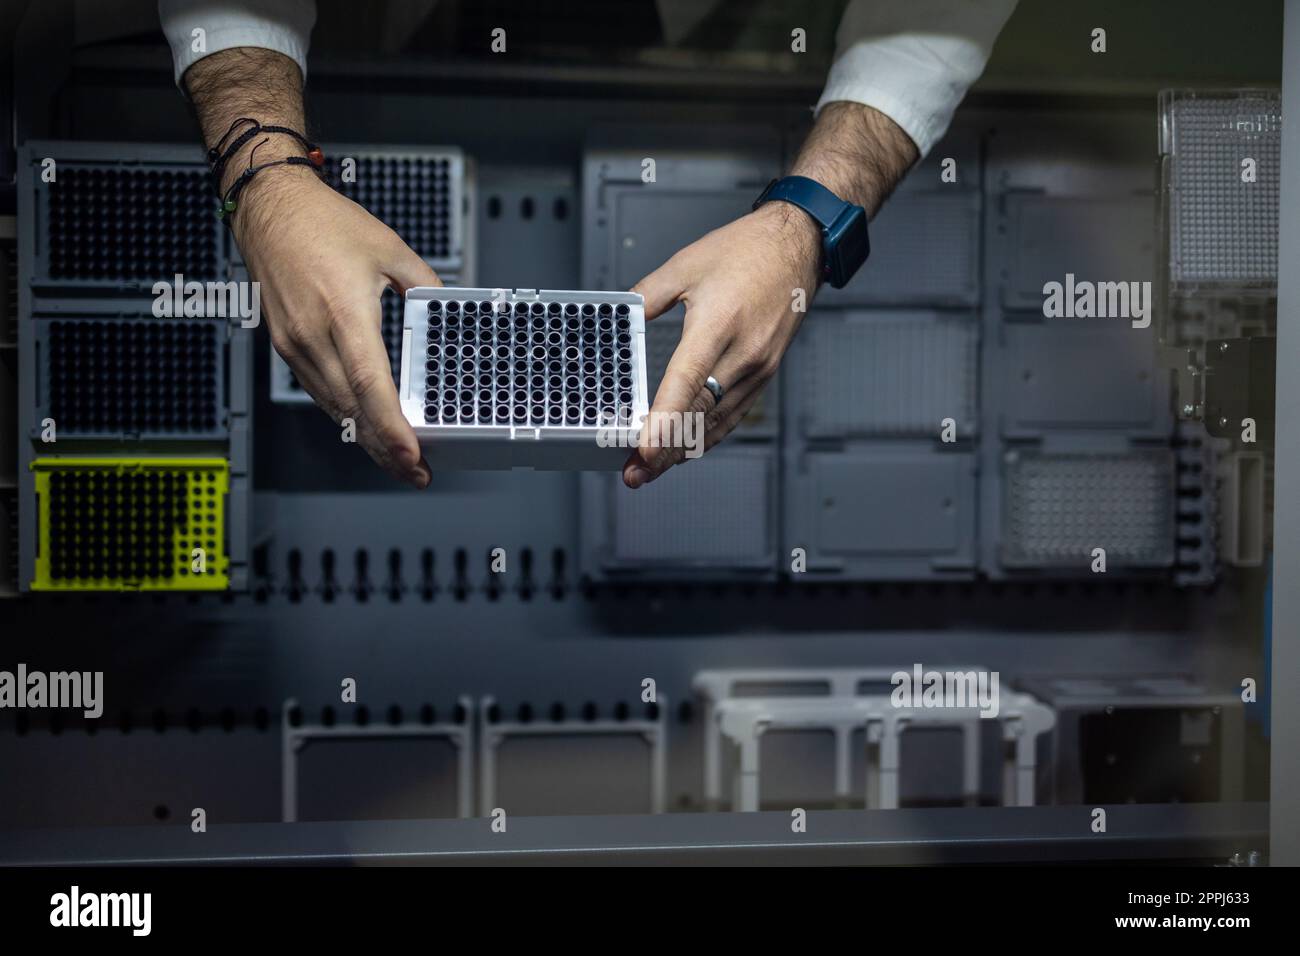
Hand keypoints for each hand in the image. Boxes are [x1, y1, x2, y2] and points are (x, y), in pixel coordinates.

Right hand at [235, 166, 439, 487]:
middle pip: (352, 409)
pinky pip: (319, 391)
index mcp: (344, 312)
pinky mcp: (286, 345)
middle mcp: (314, 336)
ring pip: (334, 407)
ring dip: (364, 438)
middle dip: (385, 448)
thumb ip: (424, 285)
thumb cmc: (323, 222)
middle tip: (416, 472)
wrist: (268, 207)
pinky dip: (345, 414)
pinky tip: (363, 426)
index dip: (392, 427)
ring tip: (396, 460)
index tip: (412, 455)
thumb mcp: (390, 248)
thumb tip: (446, 311)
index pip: (370, 384)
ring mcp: (295, 344)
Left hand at [622, 101, 917, 488]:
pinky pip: (733, 415)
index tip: (644, 450)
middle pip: (699, 415)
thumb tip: (620, 316)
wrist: (798, 246)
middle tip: (633, 474)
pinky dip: (708, 436)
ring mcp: (758, 368)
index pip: (686, 384)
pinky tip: (688, 449)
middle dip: (664, 450)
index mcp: (718, 325)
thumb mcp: (685, 264)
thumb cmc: (748, 251)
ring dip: (684, 450)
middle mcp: (743, 354)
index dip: (664, 422)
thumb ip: (646, 295)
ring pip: (716, 422)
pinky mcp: (765, 373)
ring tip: (651, 470)